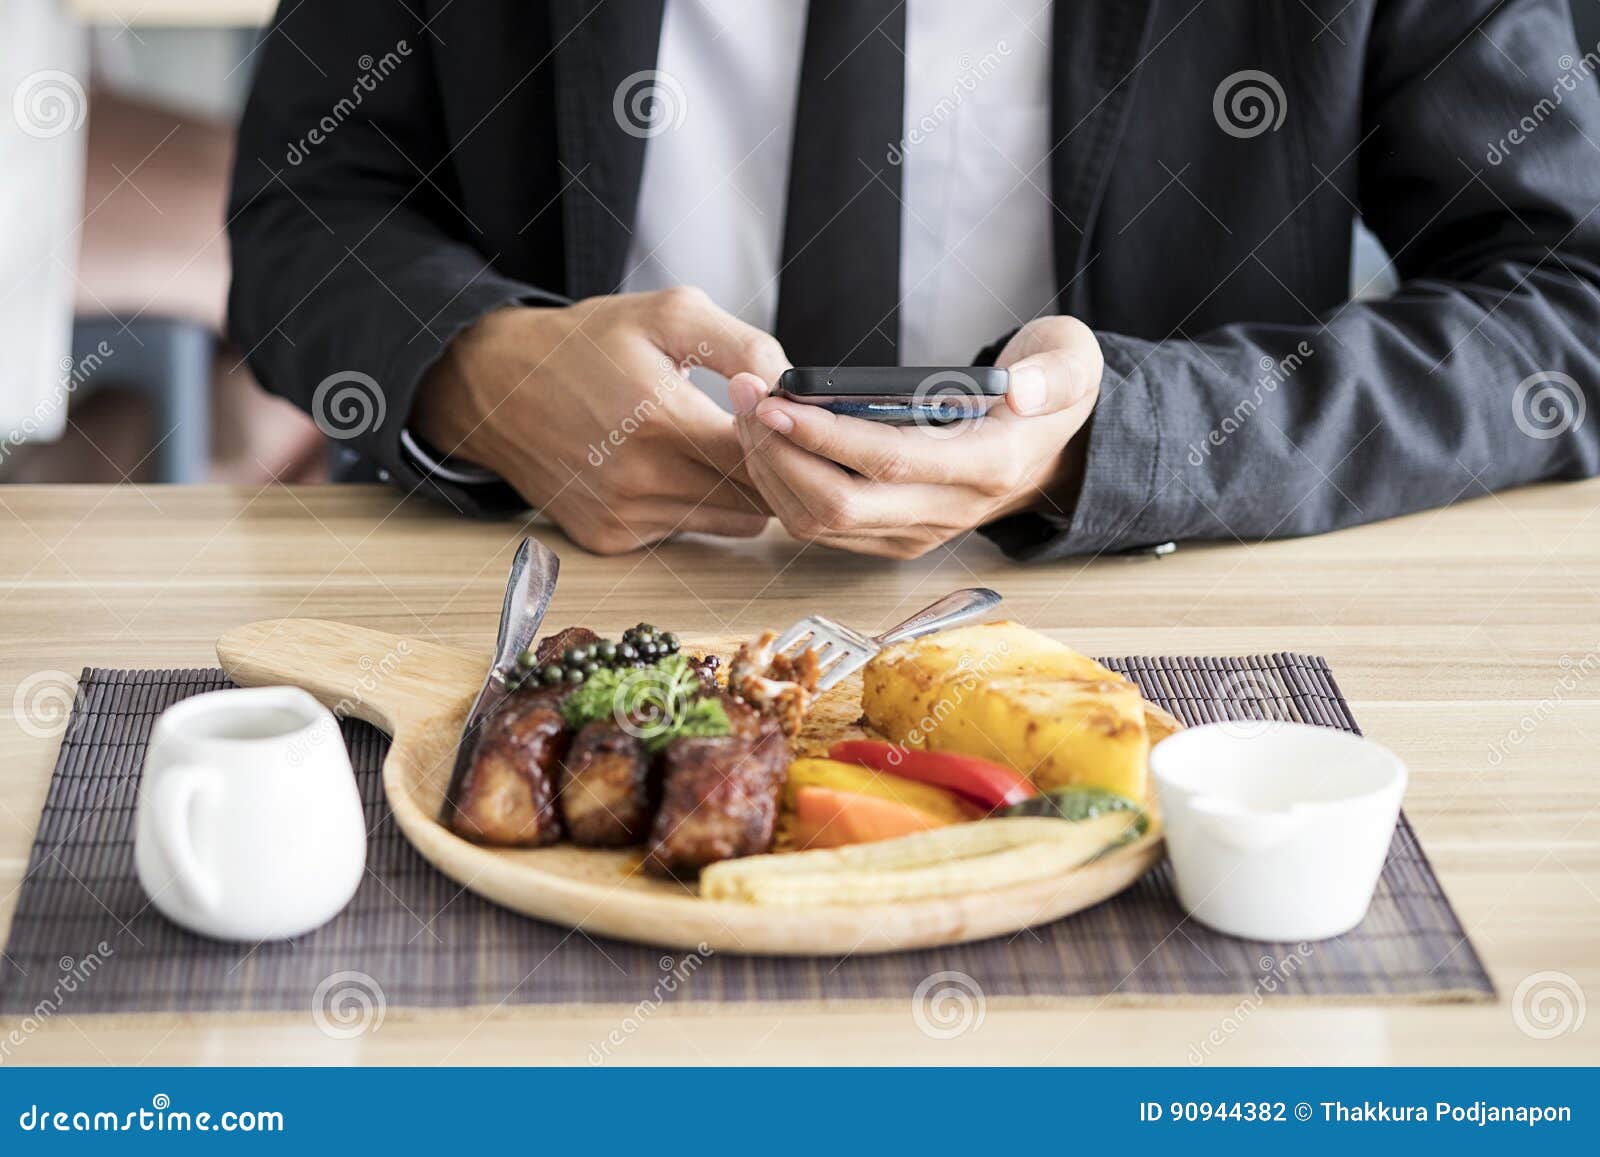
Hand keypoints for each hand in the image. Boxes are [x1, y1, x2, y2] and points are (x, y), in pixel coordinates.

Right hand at [412, 288, 789, 553]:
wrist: (498, 387)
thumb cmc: (588, 344)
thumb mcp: (670, 315)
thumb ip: (744, 346)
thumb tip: (793, 387)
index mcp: (661, 418)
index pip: (765, 456)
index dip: (791, 440)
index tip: (794, 421)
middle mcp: (641, 478)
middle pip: (756, 497)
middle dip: (775, 470)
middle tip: (773, 439)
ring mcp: (623, 514)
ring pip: (730, 522)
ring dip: (740, 492)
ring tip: (725, 449)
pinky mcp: (610, 538)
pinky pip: (688, 531)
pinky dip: (698, 506)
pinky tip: (677, 469)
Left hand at [731, 316, 1100, 558]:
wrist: (1054, 452)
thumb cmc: (1052, 393)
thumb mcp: (1074, 364)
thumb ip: (1052, 375)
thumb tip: (1018, 390)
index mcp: (989, 466)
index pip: (889, 460)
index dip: (826, 435)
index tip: (776, 400)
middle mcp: (949, 511)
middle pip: (839, 506)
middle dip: (778, 453)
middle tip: (744, 397)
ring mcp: (917, 533)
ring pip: (819, 524)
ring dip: (770, 469)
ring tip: (746, 409)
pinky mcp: (892, 539)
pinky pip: (820, 527)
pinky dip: (781, 485)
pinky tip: (765, 439)